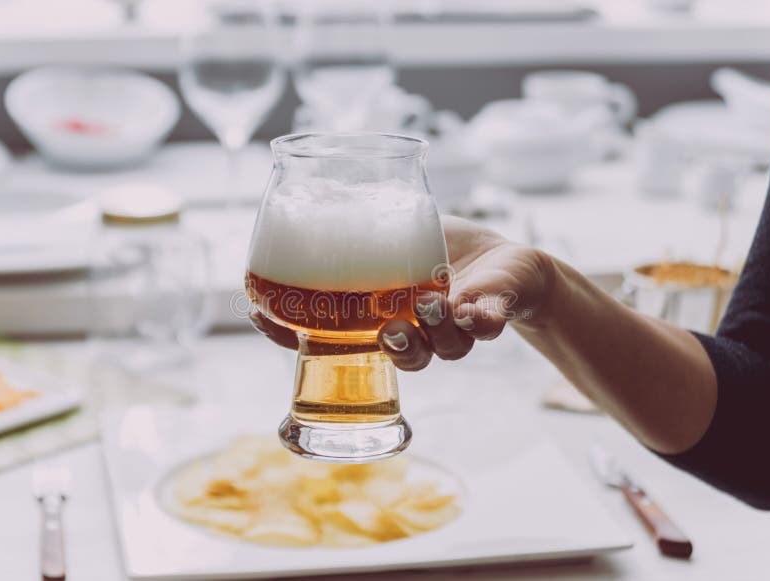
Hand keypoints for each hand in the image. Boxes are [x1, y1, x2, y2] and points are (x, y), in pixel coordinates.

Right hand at [248, 216, 556, 370]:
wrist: (505, 261)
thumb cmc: (442, 249)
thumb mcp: (396, 227)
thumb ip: (358, 218)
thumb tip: (305, 189)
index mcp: (384, 316)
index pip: (334, 337)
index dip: (296, 335)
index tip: (264, 317)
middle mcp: (421, 331)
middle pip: (400, 356)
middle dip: (393, 348)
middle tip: (389, 332)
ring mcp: (457, 328)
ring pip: (443, 348)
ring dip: (435, 331)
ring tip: (431, 303)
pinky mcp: (492, 313)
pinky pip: (487, 325)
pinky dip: (482, 320)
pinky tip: (475, 310)